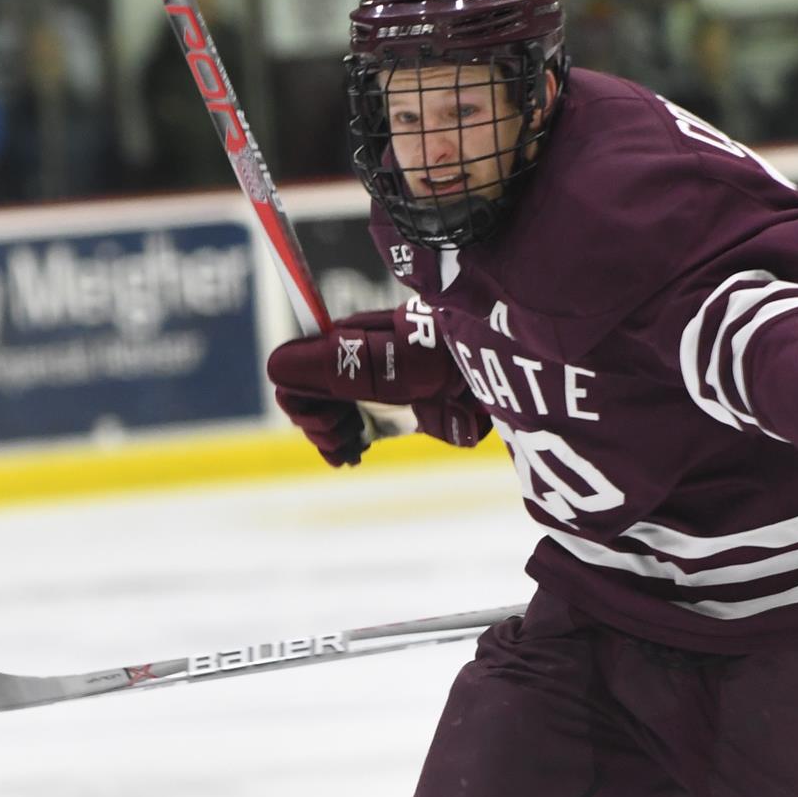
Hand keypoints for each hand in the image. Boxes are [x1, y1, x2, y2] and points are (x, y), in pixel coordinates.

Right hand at [267, 304, 459, 467]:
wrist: (519, 370)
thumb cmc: (465, 355)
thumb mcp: (406, 361)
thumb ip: (346, 364)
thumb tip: (278, 367)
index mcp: (353, 339)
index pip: (294, 369)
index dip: (303, 404)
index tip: (332, 427)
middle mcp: (358, 359)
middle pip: (309, 395)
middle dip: (316, 424)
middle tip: (345, 442)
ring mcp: (379, 385)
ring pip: (330, 414)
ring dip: (330, 437)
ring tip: (350, 454)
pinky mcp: (402, 407)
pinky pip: (359, 425)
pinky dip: (349, 443)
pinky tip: (355, 456)